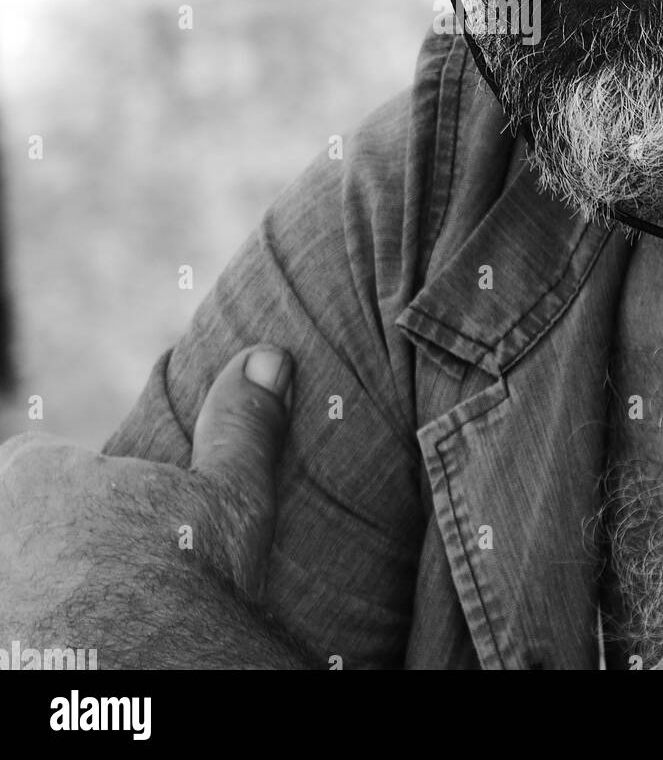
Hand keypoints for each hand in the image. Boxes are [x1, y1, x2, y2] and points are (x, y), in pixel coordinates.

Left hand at [0, 345, 291, 647]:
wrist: (164, 676)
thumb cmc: (191, 580)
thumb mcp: (230, 494)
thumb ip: (240, 422)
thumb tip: (267, 357)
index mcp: (29, 475)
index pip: (37, 466)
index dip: (80, 490)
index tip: (120, 519)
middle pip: (19, 525)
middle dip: (54, 543)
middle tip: (111, 572)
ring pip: (16, 583)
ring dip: (43, 598)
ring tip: (97, 620)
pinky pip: (18, 638)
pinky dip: (39, 644)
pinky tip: (87, 655)